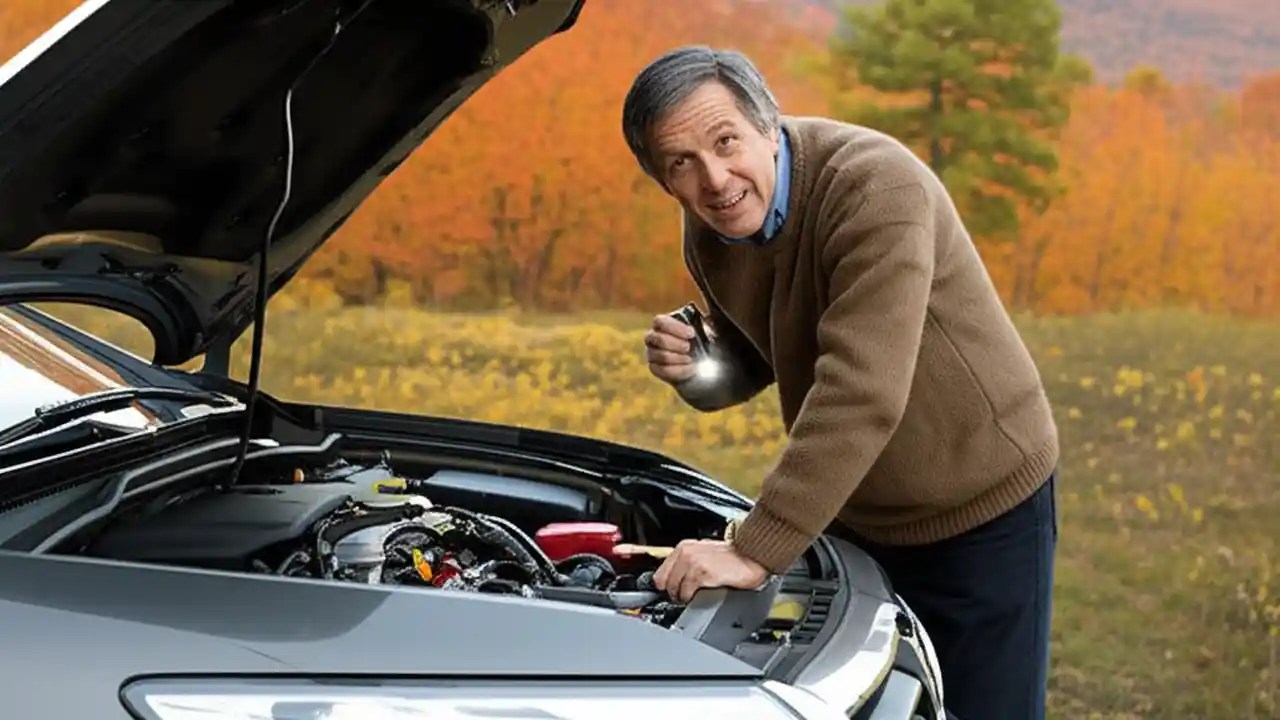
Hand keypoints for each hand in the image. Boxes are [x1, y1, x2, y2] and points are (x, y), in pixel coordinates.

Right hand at [644, 313, 697, 384]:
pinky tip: (691, 368)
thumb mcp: (701, 329)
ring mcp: (651, 353)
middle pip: (659, 339)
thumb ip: (700, 324)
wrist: (697, 361)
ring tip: (690, 359)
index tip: (691, 333)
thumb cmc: (697, 340)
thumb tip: (707, 318)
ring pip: (662, 356)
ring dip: (679, 358)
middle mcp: (652, 337)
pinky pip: (664, 370)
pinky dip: (680, 370)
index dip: (675, 328)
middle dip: (677, 344)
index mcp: (661, 323)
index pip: (660, 322)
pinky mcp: (654, 368)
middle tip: (688, 347)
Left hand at [652, 539, 768, 602]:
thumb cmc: (732, 557)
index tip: (673, 591)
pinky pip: (686, 593)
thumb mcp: (704, 554)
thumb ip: (686, 563)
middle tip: (685, 595)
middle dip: (673, 592)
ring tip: (695, 595)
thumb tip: (673, 579)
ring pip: (673, 589)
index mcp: (684, 547)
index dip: (666, 585)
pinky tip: (702, 594)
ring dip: (682, 596)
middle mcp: (686, 553)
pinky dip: (691, 598)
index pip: (660, 573)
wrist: (752, 556)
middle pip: (664, 583)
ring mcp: (693, 563)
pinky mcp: (702, 574)